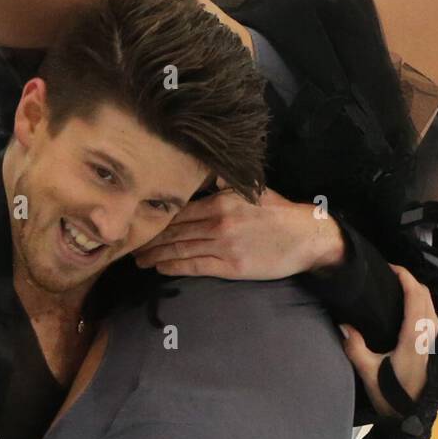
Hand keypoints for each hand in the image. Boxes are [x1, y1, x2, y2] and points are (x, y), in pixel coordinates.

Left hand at [131, 184, 343, 279]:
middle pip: (175, 231)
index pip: (180, 210)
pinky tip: (160, 267)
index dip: (157, 218)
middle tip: (131, 245)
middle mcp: (219, 223)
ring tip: (139, 259)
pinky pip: (194, 267)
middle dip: (150, 239)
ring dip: (156, 255)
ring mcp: (223, 246)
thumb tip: (204, 171)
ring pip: (180, 249)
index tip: (140, 222)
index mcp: (222, 201)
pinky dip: (174, 266)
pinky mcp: (230, 267)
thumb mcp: (253, 188)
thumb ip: (225, 181)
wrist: (307, 236)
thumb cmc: (279, 212)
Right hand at [340, 265, 437, 419]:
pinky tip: (422, 323)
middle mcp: (430, 336)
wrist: (412, 421)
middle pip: (427, 299)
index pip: (415, 296)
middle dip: (413, 283)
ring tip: (403, 296)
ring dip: (422, 299)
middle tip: (394, 279)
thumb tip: (344, 324)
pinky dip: (429, 318)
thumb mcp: (368, 372)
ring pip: (434, 312)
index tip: (392, 268)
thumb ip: (355, 347)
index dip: (405, 277)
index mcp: (414, 336)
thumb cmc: (391, 396)